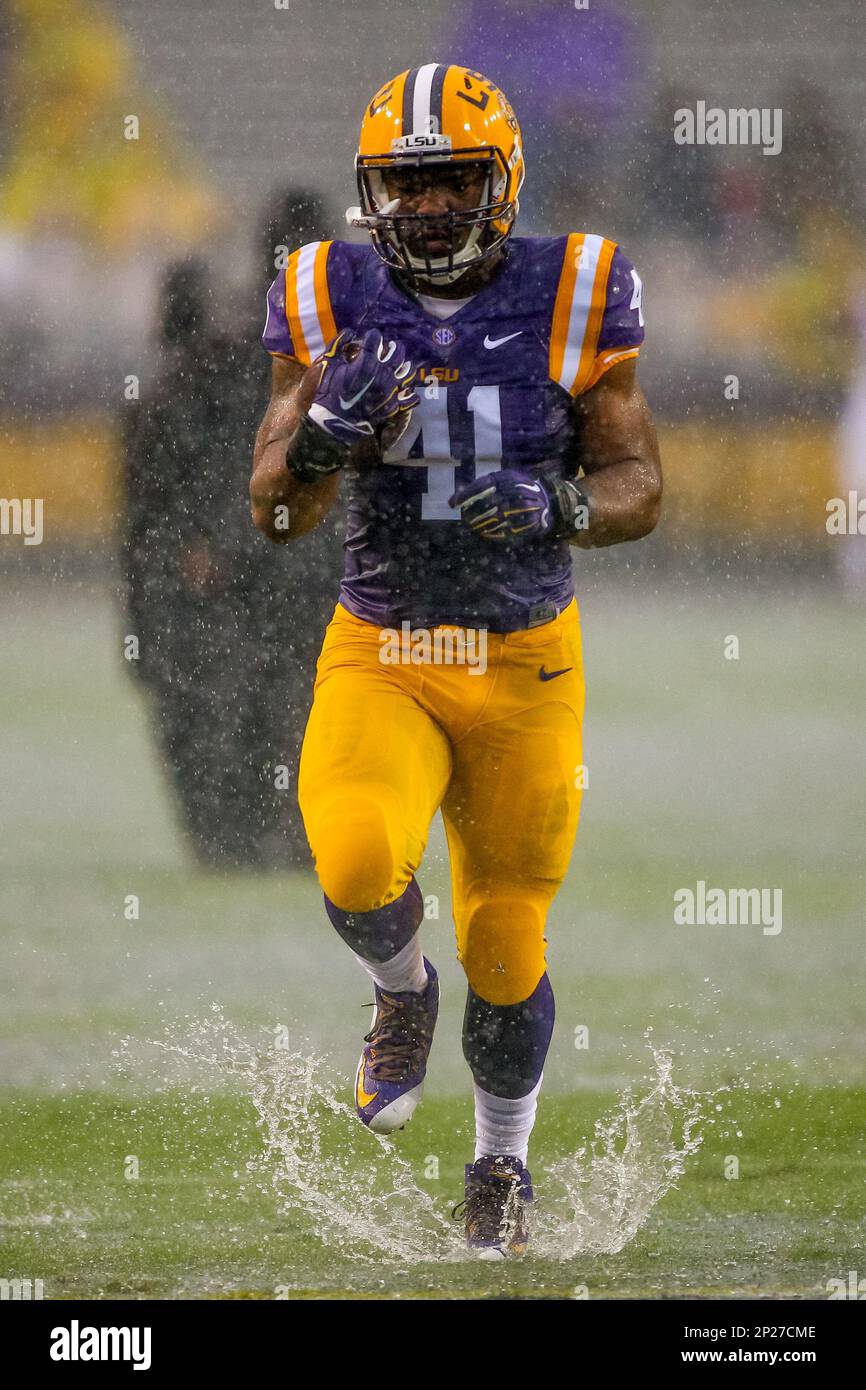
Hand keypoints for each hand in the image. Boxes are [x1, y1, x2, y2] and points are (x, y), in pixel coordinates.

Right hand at [307, 328, 418, 446]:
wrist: (333, 419)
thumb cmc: (328, 390)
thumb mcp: (328, 363)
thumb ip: (338, 344)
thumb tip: (349, 332)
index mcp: (367, 362)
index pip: (375, 339)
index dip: (372, 336)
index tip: (370, 337)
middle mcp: (383, 374)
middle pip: (398, 352)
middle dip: (394, 346)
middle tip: (390, 347)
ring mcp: (390, 391)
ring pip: (407, 373)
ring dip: (405, 366)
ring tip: (400, 365)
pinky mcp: (392, 406)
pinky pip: (408, 398)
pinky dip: (409, 393)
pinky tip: (405, 389)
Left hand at [449, 468, 555, 541]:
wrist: (546, 499)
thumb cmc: (515, 490)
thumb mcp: (500, 482)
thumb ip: (478, 489)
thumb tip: (453, 500)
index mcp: (507, 478)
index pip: (482, 485)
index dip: (467, 495)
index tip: (453, 504)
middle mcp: (516, 489)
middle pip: (489, 502)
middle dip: (474, 512)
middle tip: (464, 519)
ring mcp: (525, 505)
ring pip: (499, 516)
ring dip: (483, 523)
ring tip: (473, 527)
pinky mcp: (531, 519)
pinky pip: (510, 528)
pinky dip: (496, 532)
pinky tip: (486, 533)